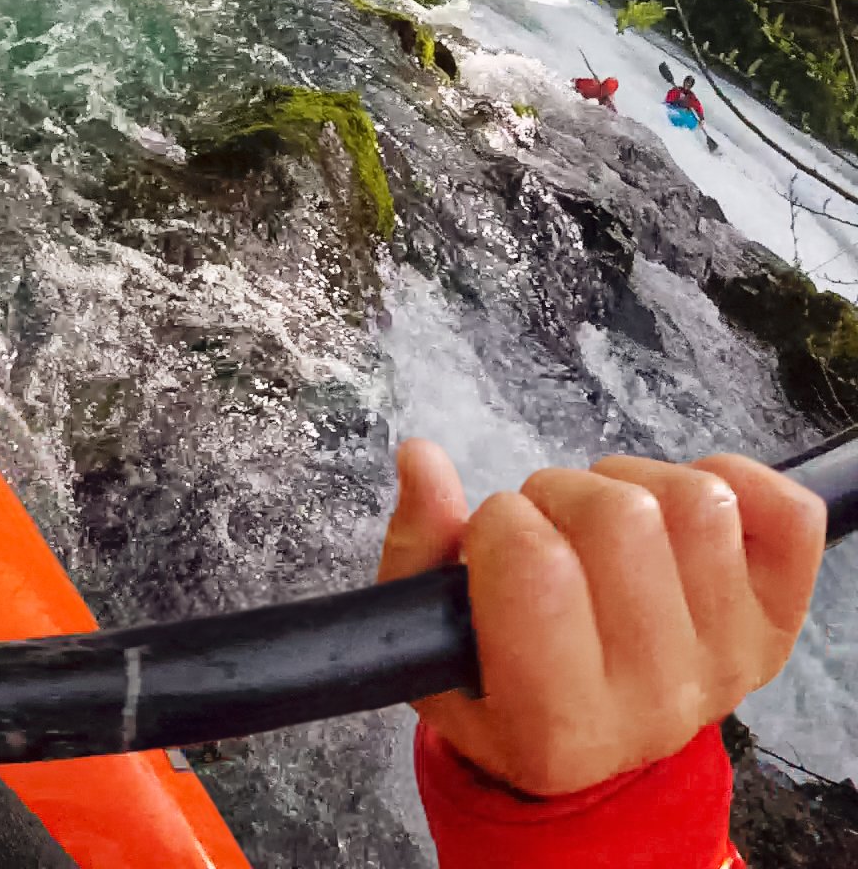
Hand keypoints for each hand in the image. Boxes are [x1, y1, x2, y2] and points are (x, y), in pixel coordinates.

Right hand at [378, 440, 823, 797]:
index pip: (536, 564)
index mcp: (555, 721)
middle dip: (559, 493)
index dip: (498, 522)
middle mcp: (656, 702)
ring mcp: (727, 661)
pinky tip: (680, 506)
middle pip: (619, 516)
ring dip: (632, 482)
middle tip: (543, 527)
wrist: (591, 748)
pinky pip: (789, 516)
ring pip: (696, 500)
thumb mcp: (430, 642)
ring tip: (601, 520)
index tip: (487, 538)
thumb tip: (421, 458)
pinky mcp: (776, 624)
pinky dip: (737, 478)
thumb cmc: (497, 685)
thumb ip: (416, 553)